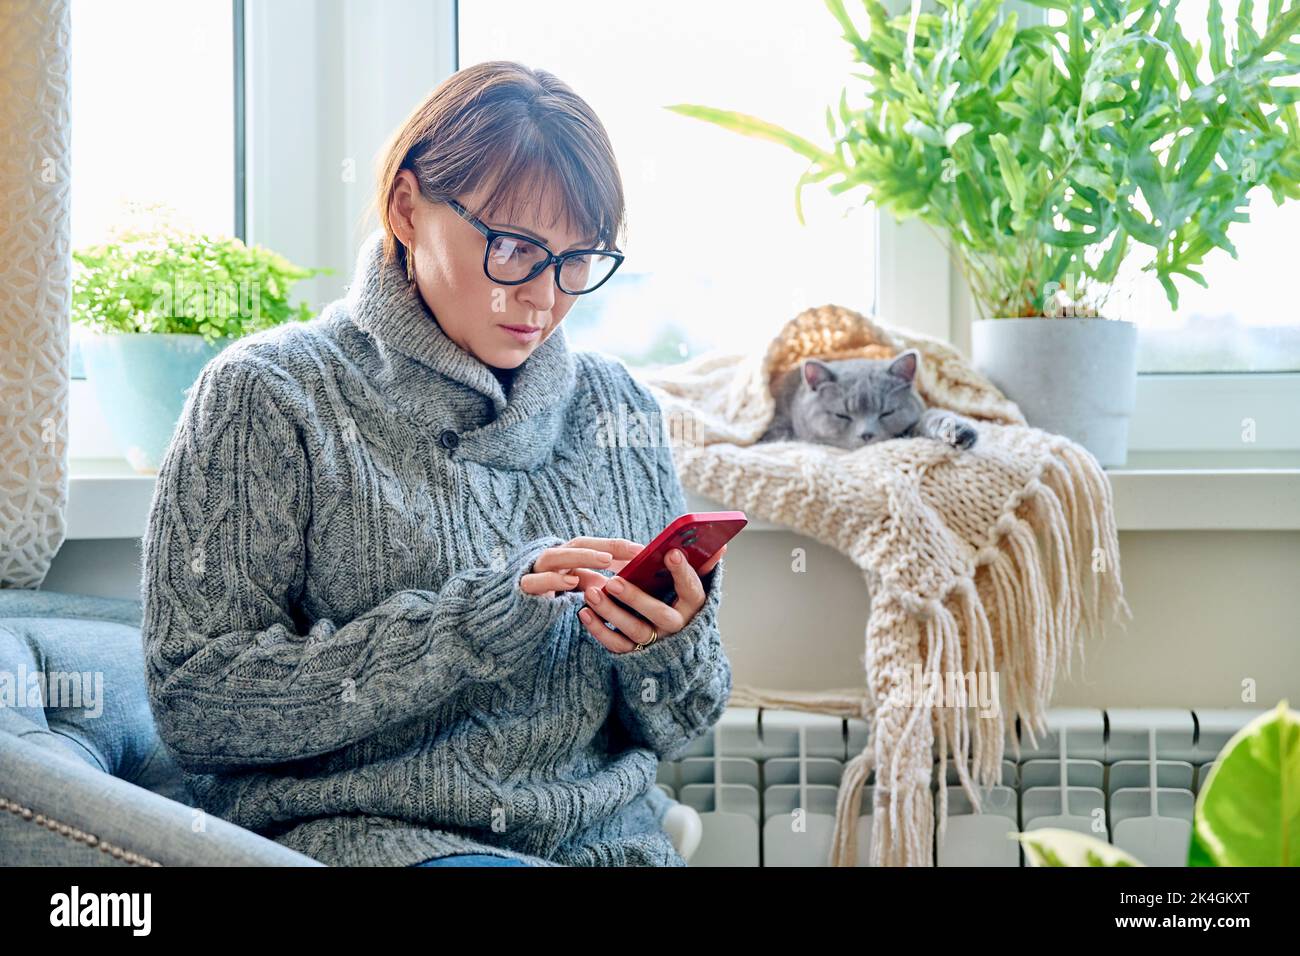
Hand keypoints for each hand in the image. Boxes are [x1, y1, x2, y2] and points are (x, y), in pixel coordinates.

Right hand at [519, 537, 644, 597]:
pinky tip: (571, 581)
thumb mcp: (581, 587)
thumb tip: (630, 582)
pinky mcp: (525, 589)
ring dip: (580, 557)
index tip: (642, 549)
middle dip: (601, 546)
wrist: (518, 615)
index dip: (616, 545)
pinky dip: (554, 579)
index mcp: (566, 556)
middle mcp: (551, 559)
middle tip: (627, 551)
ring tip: (605, 560)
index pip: (592, 544)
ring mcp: (535, 571)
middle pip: (574, 545)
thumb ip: (600, 582)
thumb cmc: (554, 596)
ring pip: (553, 557)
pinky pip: (536, 581)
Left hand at [576, 544, 726, 653]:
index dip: (683, 573)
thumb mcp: (692, 587)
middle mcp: (677, 627)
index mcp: (693, 606)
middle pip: (659, 615)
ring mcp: (656, 643)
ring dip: (611, 612)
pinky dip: (599, 630)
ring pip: (635, 631)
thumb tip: (721, 547)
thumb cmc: (679, 603)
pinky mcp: (636, 655)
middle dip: (636, 598)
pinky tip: (584, 612)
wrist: (677, 649)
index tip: (670, 553)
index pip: (692, 589)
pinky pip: (616, 646)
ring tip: (592, 592)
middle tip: (614, 581)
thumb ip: (702, 566)